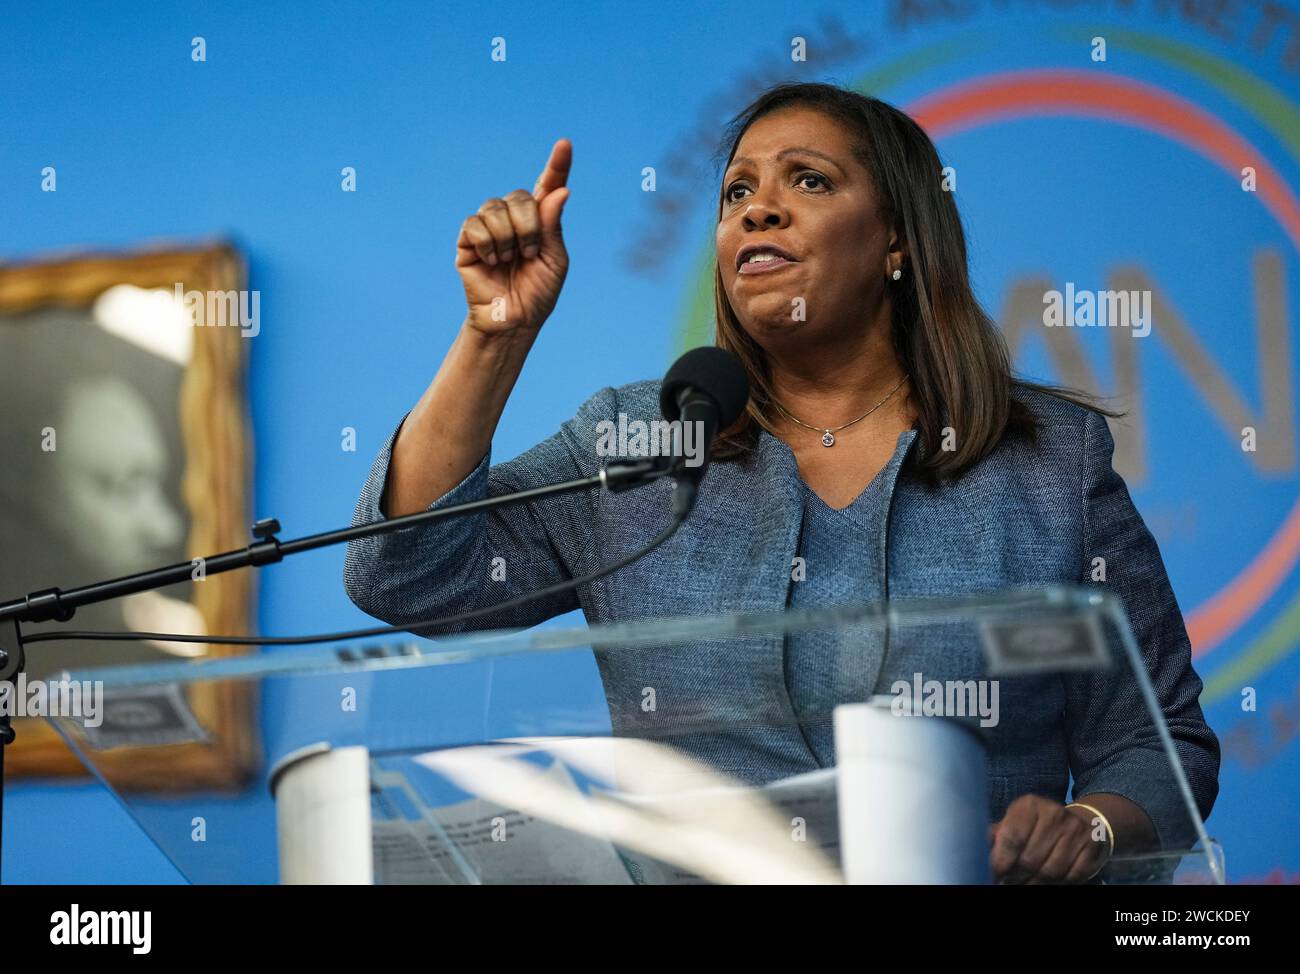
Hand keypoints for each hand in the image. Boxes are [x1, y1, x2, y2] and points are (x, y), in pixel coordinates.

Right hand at [456, 137, 571, 337]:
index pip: (548, 185)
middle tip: (529, 255)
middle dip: (528, 226)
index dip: (557, 165)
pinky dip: (487, 242)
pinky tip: (492, 260)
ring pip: (494, 208)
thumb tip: (560, 190)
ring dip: (508, 237)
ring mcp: (489, 227)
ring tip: (509, 261)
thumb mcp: (555, 260)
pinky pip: (474, 224)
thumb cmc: (537, 293)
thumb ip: (553, 225)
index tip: (566, 144)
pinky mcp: (468, 240)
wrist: (513, 320)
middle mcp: (514, 218)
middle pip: (519, 196)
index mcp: (540, 221)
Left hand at [989, 794, 1111, 883]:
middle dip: (1016, 876)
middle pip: (1030, 859)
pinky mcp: (1091, 847)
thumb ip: (997, 834)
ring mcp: (1075, 831)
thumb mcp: (1016, 822)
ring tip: (1025, 883)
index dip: (1001, 861)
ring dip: (1034, 883)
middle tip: (1009, 881)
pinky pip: (1071, 876)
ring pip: (1050, 872)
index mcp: (1029, 805)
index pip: (1012, 837)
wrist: (1084, 823)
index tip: (994, 874)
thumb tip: (973, 846)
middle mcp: (1054, 814)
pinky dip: (1057, 884)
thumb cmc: (1039, 826)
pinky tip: (1047, 881)